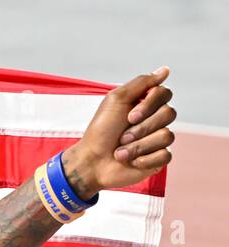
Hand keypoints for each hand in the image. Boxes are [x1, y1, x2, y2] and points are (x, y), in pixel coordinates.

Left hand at [63, 67, 174, 198]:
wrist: (91, 162)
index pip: (165, 94)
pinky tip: (132, 162)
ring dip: (138, 146)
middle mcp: (155, 120)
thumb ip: (141, 83)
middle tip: (122, 136)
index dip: (149, 105)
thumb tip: (165, 70)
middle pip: (169, 114)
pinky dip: (145, 160)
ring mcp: (158, 140)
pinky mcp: (158, 160)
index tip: (129, 116)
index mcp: (147, 104)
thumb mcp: (116, 100)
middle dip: (141, 128)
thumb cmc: (101, 131)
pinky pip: (165, 156)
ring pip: (167, 136)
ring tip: (120, 152)